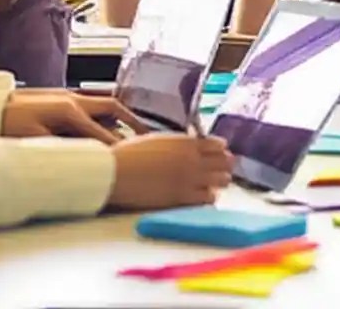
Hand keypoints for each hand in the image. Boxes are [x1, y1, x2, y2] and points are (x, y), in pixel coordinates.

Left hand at [1, 92, 147, 143]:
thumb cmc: (4, 127)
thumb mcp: (36, 142)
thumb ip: (67, 147)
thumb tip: (89, 156)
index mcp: (69, 111)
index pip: (105, 134)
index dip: (122, 149)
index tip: (135, 160)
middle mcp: (71, 99)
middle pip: (113, 108)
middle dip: (133, 122)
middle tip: (148, 136)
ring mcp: (64, 95)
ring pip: (103, 103)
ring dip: (119, 116)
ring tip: (132, 131)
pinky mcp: (57, 97)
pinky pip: (90, 104)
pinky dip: (103, 114)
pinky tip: (103, 126)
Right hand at [108, 134, 233, 209]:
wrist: (114, 172)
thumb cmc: (128, 155)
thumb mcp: (157, 140)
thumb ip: (177, 144)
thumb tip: (190, 148)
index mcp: (185, 142)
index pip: (218, 145)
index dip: (220, 150)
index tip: (220, 154)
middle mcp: (192, 158)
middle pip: (225, 162)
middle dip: (224, 166)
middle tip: (219, 171)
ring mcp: (190, 178)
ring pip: (222, 180)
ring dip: (218, 182)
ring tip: (212, 184)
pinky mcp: (183, 196)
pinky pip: (208, 198)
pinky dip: (209, 197)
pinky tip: (202, 196)